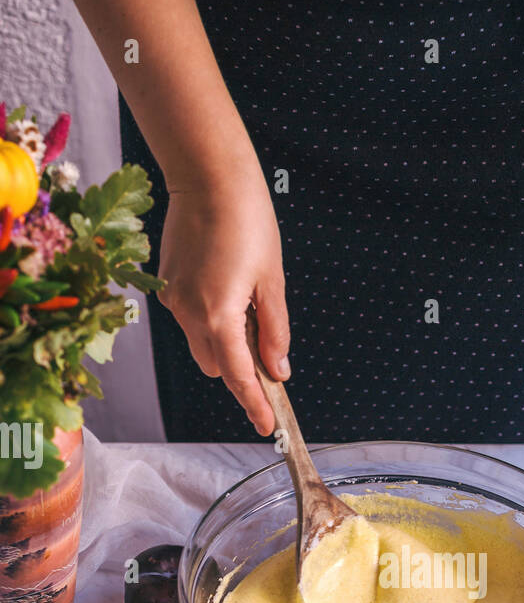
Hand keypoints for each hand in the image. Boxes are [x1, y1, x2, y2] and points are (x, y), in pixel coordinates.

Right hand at [156, 166, 288, 433]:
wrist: (207, 175)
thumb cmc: (248, 220)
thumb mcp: (273, 280)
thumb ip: (274, 330)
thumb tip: (278, 370)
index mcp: (220, 316)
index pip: (240, 377)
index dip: (255, 405)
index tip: (268, 427)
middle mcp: (189, 314)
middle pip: (217, 367)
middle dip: (240, 368)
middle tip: (266, 347)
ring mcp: (173, 300)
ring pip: (201, 345)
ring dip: (224, 341)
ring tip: (246, 301)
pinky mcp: (165, 285)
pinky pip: (190, 318)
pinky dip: (209, 317)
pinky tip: (224, 282)